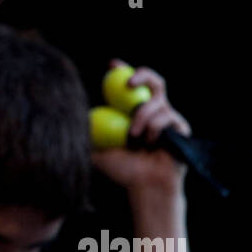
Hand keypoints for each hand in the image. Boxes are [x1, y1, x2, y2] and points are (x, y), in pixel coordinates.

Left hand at [90, 59, 190, 193]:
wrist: (145, 186)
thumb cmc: (122, 170)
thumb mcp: (98, 149)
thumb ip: (88, 132)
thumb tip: (69, 115)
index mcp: (136, 111)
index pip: (132, 84)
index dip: (124, 70)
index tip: (112, 64)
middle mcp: (155, 111)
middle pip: (154, 80)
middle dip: (141, 75)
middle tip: (126, 84)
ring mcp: (170, 118)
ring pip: (156, 102)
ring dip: (141, 117)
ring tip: (134, 137)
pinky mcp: (181, 127)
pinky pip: (167, 116)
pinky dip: (155, 129)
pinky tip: (151, 144)